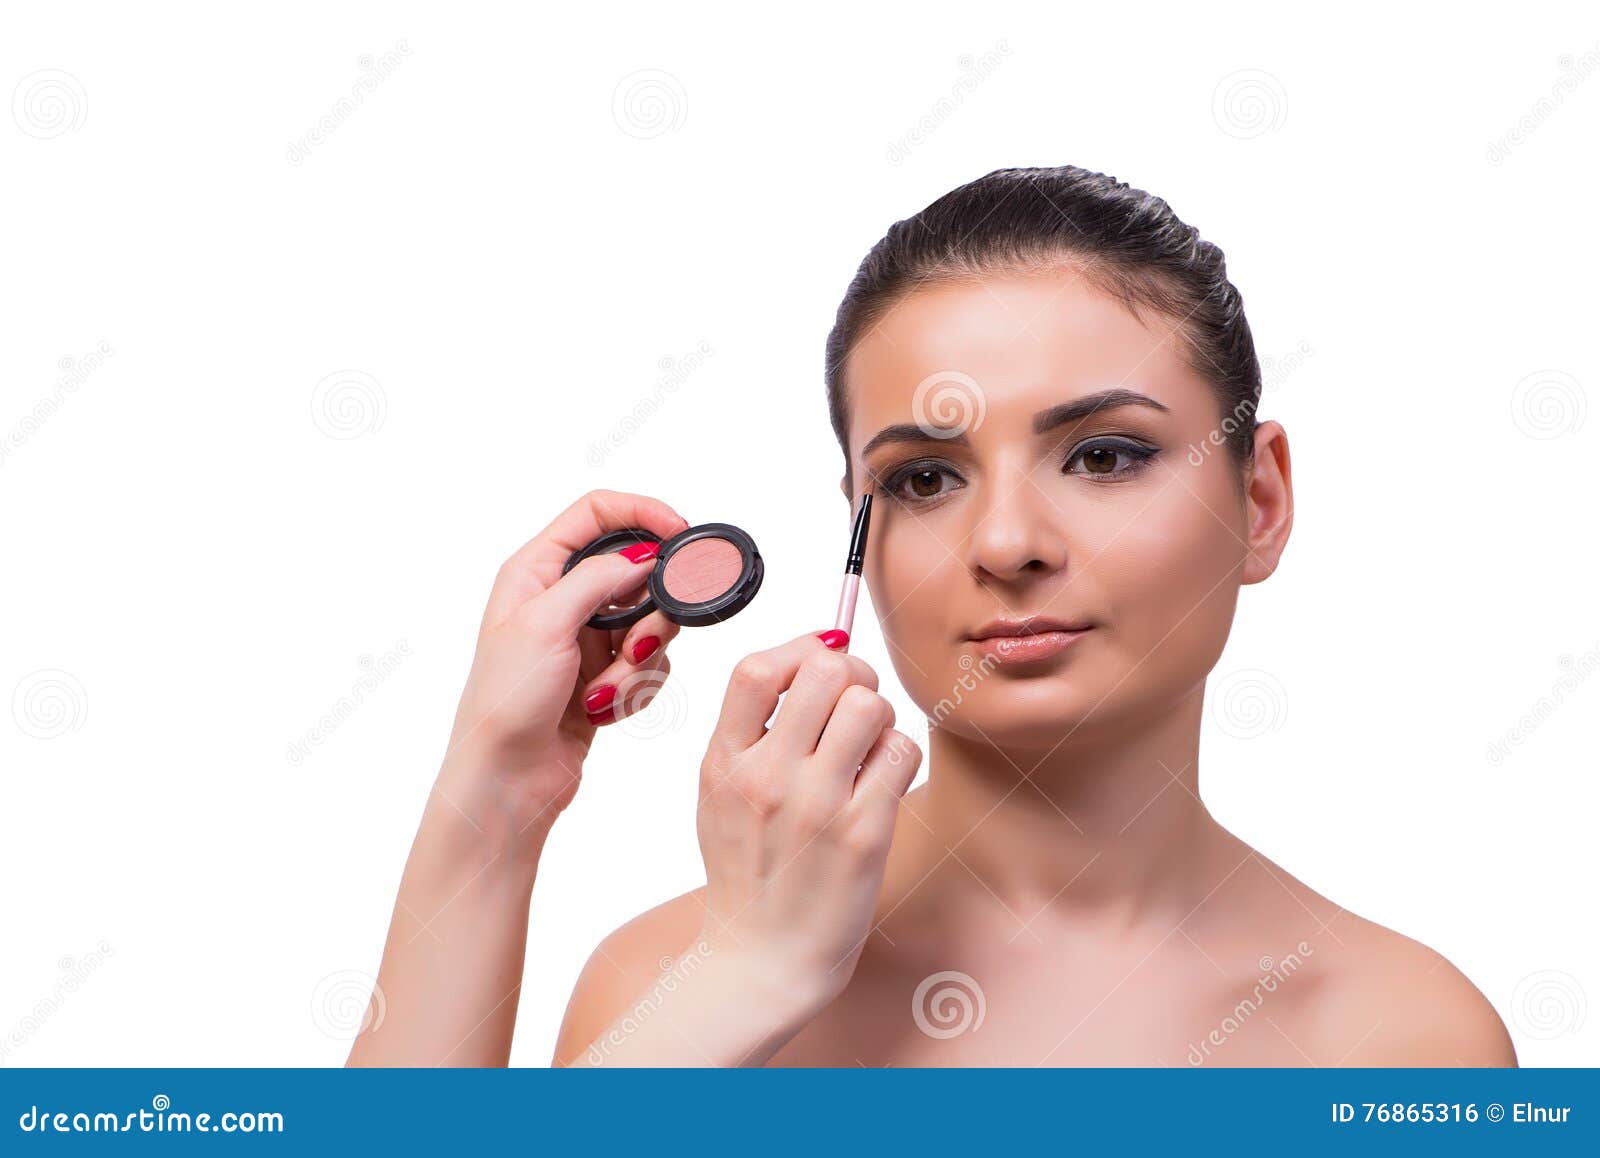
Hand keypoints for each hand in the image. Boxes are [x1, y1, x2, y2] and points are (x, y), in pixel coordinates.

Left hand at [438, 489, 690, 853]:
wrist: (507, 780)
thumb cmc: (506, 702)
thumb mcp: (546, 624)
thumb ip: (598, 578)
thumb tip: (645, 553)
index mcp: (534, 571)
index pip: (597, 513)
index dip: (642, 513)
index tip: (680, 534)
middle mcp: (560, 597)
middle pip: (635, 572)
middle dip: (649, 613)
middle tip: (638, 645)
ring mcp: (584, 637)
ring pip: (649, 622)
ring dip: (638, 661)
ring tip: (606, 691)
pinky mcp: (604, 673)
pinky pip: (648, 663)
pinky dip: (636, 688)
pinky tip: (606, 709)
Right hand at [693, 632, 921, 1021]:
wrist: (760, 959)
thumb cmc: (748, 869)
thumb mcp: (719, 793)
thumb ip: (750, 729)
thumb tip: (816, 653)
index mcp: (723, 762)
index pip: (756, 668)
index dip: (798, 651)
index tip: (816, 666)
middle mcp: (766, 778)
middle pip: (825, 671)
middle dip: (851, 676)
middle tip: (854, 704)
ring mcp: (817, 806)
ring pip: (870, 706)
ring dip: (878, 717)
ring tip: (866, 747)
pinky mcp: (863, 834)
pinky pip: (900, 752)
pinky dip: (897, 755)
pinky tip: (879, 782)